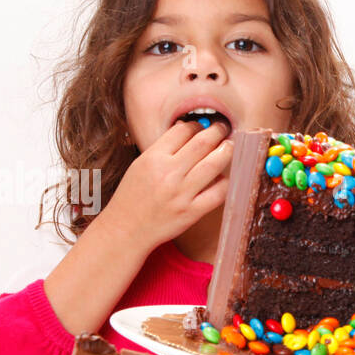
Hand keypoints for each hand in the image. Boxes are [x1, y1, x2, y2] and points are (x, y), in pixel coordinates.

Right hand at [102, 120, 232, 248]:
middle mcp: (168, 174)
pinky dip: (224, 181)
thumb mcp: (140, 165)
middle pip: (202, 143)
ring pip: (214, 164)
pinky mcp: (192, 212)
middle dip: (217, 131)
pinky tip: (223, 177)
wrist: (126, 229)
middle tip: (223, 128)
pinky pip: (218, 192)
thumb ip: (162, 148)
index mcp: (153, 158)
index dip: (196, 125)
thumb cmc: (132, 196)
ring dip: (226, 151)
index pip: (182, 130)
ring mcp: (182, 194)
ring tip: (229, 146)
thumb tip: (186, 128)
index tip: (202, 125)